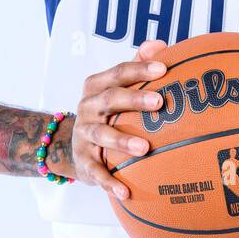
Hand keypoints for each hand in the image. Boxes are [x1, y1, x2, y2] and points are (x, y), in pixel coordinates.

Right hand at [71, 38, 167, 200]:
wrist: (74, 145)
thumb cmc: (109, 112)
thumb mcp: (117, 87)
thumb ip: (138, 66)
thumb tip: (160, 44)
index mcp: (98, 86)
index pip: (118, 73)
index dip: (140, 69)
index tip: (163, 68)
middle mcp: (88, 107)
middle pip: (110, 99)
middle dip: (134, 99)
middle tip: (160, 101)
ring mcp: (84, 134)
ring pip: (101, 134)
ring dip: (122, 141)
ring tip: (145, 148)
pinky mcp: (83, 161)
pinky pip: (96, 172)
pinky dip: (109, 182)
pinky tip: (126, 192)